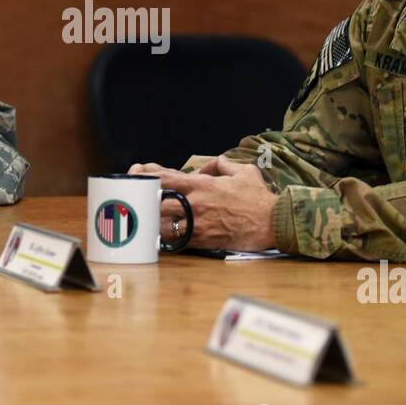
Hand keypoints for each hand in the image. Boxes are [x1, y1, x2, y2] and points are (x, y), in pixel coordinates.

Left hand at [129, 156, 278, 251]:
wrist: (272, 223)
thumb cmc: (258, 198)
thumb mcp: (244, 172)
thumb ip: (223, 165)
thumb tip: (213, 163)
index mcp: (202, 185)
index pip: (165, 177)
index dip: (147, 174)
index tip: (137, 172)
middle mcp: (195, 204)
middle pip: (157, 201)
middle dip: (142, 199)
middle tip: (133, 198)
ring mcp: (197, 224)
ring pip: (162, 223)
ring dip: (151, 221)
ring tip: (140, 218)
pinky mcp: (202, 241)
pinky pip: (176, 240)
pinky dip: (164, 238)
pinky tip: (156, 237)